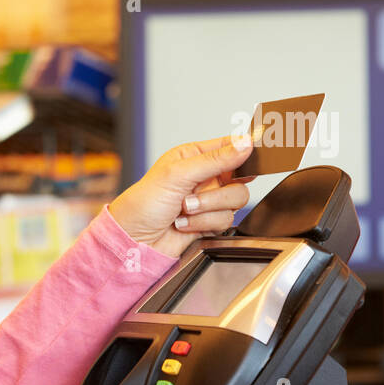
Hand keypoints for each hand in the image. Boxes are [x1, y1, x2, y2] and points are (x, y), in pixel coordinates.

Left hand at [109, 133, 255, 259]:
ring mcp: (208, 200)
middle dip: (216, 194)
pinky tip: (184, 224)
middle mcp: (205, 177)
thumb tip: (245, 144)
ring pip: (235, 202)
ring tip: (184, 211)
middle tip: (192, 196)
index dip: (244, 151)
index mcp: (195, 156)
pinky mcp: (209, 222)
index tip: (249, 158)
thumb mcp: (178, 174)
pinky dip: (203, 223)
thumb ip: (215, 159)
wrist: (133, 240)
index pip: (230, 146)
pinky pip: (226, 221)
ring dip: (207, 210)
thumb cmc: (143, 203)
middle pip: (240, 180)